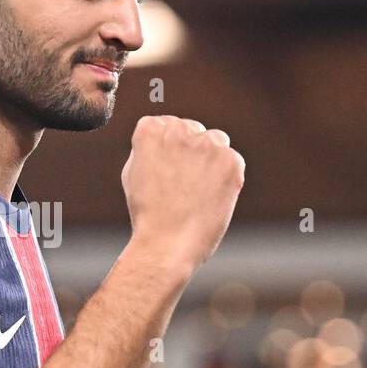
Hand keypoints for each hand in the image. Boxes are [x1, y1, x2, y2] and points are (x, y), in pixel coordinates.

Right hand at [121, 115, 244, 280]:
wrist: (166, 243)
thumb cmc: (148, 214)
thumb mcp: (134, 172)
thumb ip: (150, 148)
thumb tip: (165, 139)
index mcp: (150, 130)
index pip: (164, 124)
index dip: (168, 149)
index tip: (166, 169)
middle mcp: (178, 130)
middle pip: (192, 129)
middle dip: (190, 151)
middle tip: (183, 184)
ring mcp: (206, 144)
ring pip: (215, 140)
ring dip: (210, 159)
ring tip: (197, 191)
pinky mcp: (230, 160)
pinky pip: (233, 160)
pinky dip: (226, 177)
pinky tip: (210, 197)